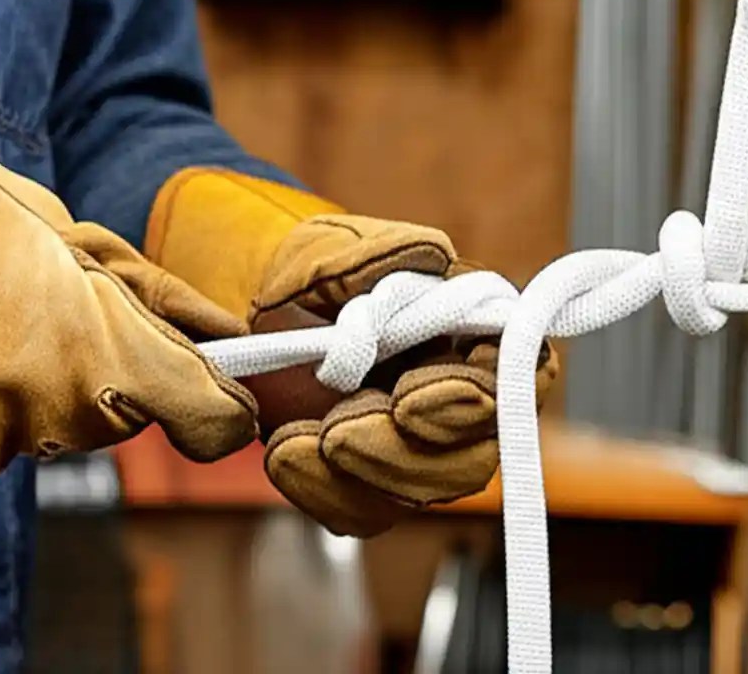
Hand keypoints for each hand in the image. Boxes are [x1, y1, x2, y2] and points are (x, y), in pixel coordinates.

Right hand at [0, 40, 257, 498]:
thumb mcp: (90, 243)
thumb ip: (166, 306)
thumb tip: (232, 341)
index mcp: (113, 349)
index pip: (213, 424)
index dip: (220, 409)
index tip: (212, 392)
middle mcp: (64, 412)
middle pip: (124, 421)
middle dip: (105, 378)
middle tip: (45, 320)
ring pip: (56, 437)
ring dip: (37, 396)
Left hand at [147, 171, 557, 535]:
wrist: (229, 284)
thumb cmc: (292, 255)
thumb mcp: (336, 242)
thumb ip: (386, 256)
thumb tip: (435, 265)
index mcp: (468, 324)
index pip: (517, 373)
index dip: (479, 399)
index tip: (407, 399)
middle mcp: (450, 387)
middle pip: (471, 455)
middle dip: (404, 453)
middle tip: (336, 431)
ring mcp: (405, 435)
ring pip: (417, 489)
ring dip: (358, 476)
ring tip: (291, 441)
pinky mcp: (358, 468)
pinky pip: (360, 506)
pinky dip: (322, 490)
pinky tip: (283, 455)